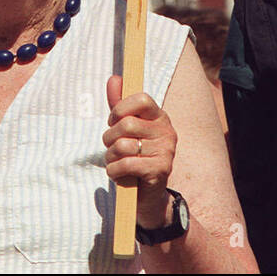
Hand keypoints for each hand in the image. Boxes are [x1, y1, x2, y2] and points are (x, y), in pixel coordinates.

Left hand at [103, 75, 176, 228]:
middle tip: (111, 147)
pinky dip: (114, 171)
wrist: (148, 196)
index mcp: (160, 117)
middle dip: (109, 137)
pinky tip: (118, 174)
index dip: (120, 109)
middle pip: (126, 124)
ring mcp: (166, 151)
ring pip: (123, 145)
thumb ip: (119, 105)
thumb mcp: (126, 130)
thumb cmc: (135, 157)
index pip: (141, 98)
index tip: (114, 122)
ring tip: (115, 162)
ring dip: (110, 156)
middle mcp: (167, 132)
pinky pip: (126, 164)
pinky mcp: (160, 170)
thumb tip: (114, 78)